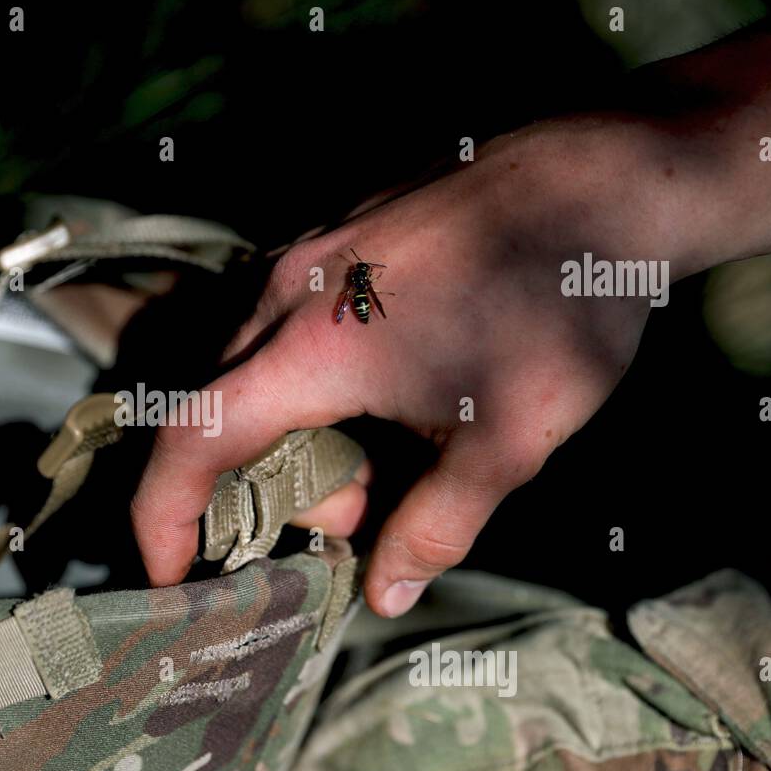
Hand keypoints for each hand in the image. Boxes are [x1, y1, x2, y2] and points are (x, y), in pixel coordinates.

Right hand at [132, 122, 664, 615]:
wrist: (608, 175)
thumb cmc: (558, 309)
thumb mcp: (509, 442)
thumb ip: (435, 529)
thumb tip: (385, 595)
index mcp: (310, 347)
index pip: (191, 439)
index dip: (162, 517)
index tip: (168, 575)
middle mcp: (285, 290)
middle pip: (223, 410)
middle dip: (272, 481)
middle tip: (365, 507)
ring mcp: (310, 249)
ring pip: (256, 365)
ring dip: (298, 428)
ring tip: (388, 445)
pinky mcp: (339, 230)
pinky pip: (286, 322)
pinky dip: (311, 377)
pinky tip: (393, 381)